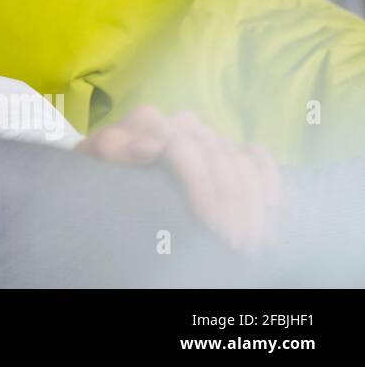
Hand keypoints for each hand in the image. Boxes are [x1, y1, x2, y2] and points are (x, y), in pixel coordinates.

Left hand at [73, 104, 283, 254]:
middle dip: (232, 202)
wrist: (103, 176)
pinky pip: (254, 153)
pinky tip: (273, 207)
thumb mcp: (92, 163)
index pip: (185, 148)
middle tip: (239, 243)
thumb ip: (111, 149)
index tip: (211, 224)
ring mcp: (202, 135)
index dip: (203, 185)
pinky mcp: (222, 147)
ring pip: (238, 158)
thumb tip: (152, 145)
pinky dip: (268, 178)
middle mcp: (177, 124)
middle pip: (217, 157)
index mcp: (146, 123)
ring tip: (255, 240)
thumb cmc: (96, 175)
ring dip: (252, 201)